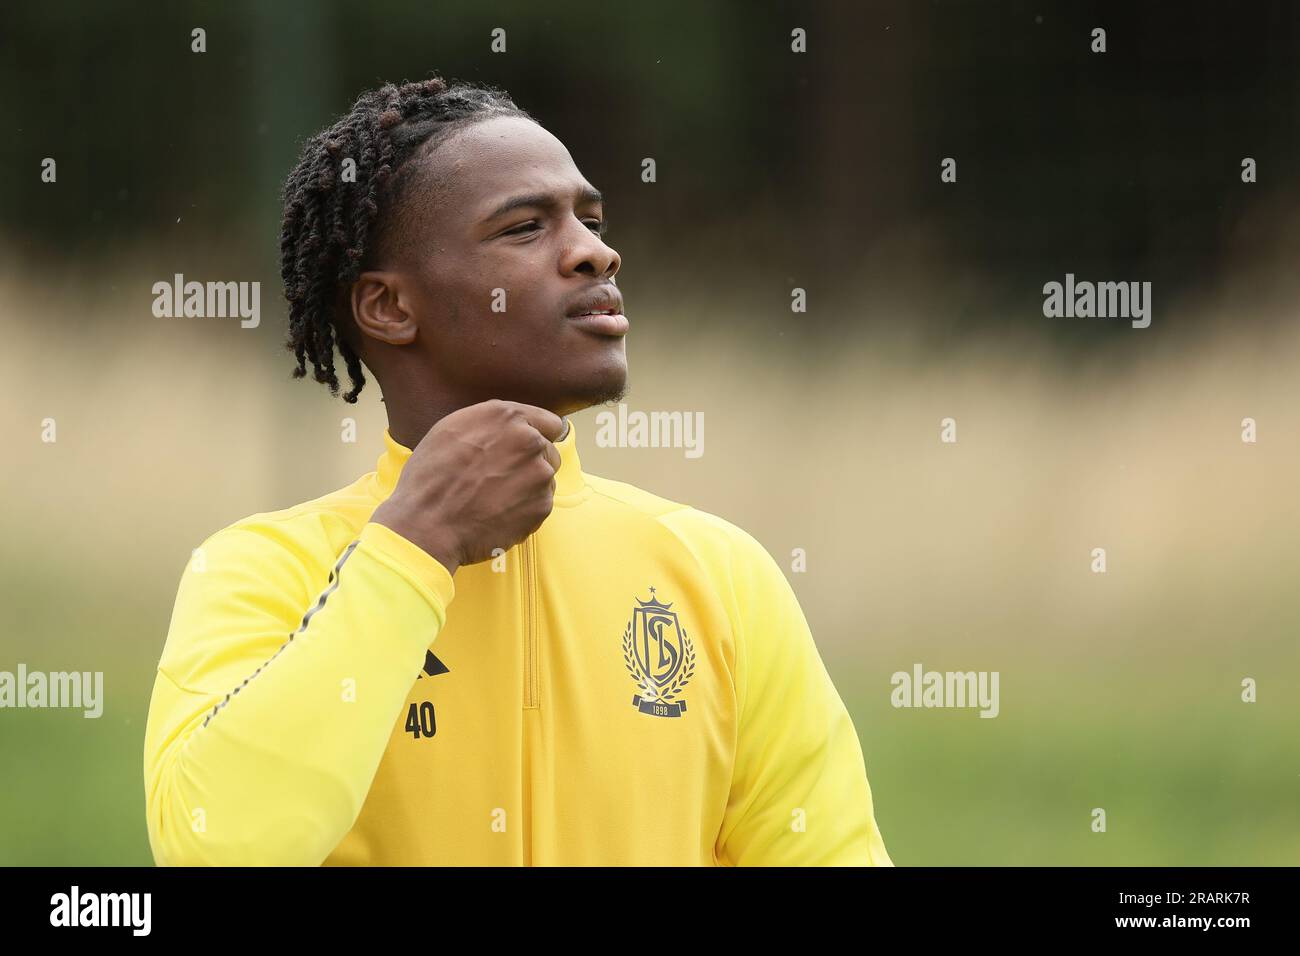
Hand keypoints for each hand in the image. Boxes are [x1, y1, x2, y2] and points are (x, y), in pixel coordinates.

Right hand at [369, 400, 565, 575]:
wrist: (426, 525)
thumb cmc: (430, 477)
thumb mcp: (451, 429)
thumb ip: (491, 423)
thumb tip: (514, 427)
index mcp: (507, 416)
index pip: (549, 422)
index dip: (536, 435)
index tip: (524, 449)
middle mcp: (530, 440)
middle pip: (548, 450)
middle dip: (530, 462)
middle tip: (499, 478)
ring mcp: (540, 473)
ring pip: (546, 477)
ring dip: (529, 486)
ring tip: (495, 497)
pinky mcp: (542, 505)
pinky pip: (541, 504)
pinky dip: (525, 509)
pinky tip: (498, 513)